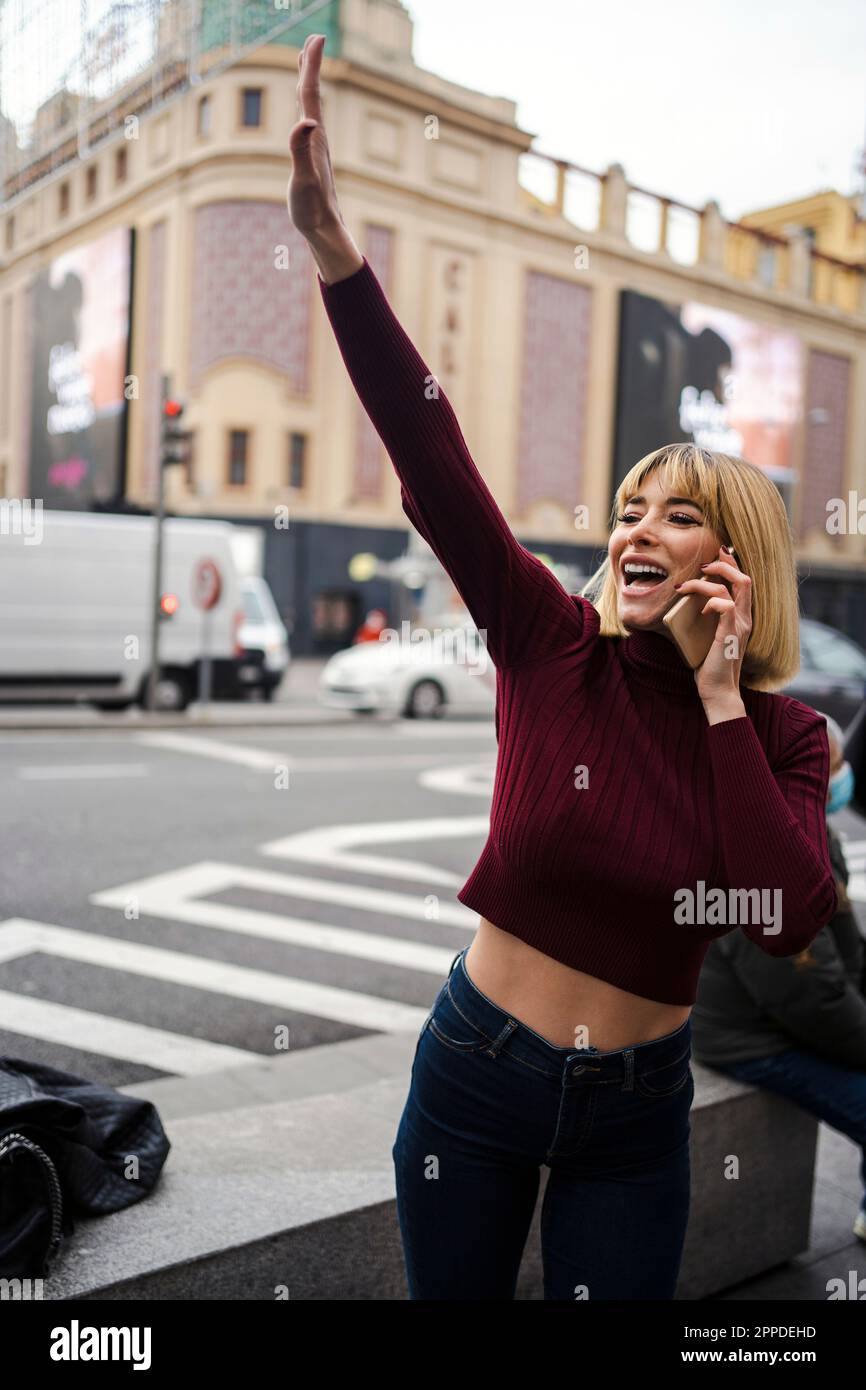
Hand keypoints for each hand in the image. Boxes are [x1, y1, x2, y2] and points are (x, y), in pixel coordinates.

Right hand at [288, 34, 345, 240]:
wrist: (325, 231)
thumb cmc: (313, 210)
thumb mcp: (304, 180)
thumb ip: (301, 150)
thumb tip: (305, 122)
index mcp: (314, 138)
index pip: (310, 94)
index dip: (311, 65)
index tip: (316, 37)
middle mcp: (317, 139)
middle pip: (312, 95)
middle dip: (310, 66)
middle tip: (312, 39)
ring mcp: (315, 149)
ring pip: (310, 108)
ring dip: (307, 84)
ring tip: (305, 65)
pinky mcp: (312, 160)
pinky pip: (307, 125)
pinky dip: (304, 109)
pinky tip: (303, 111)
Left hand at [674, 544, 751, 714]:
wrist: (717, 690)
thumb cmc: (708, 666)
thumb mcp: (705, 637)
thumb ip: (703, 620)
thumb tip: (682, 605)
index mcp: (741, 617)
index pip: (743, 583)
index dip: (732, 565)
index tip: (717, 554)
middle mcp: (745, 618)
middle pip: (744, 578)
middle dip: (725, 563)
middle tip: (704, 563)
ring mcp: (740, 625)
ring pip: (736, 586)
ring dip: (707, 581)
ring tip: (686, 585)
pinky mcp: (730, 633)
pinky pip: (726, 605)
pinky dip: (711, 601)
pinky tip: (700, 610)